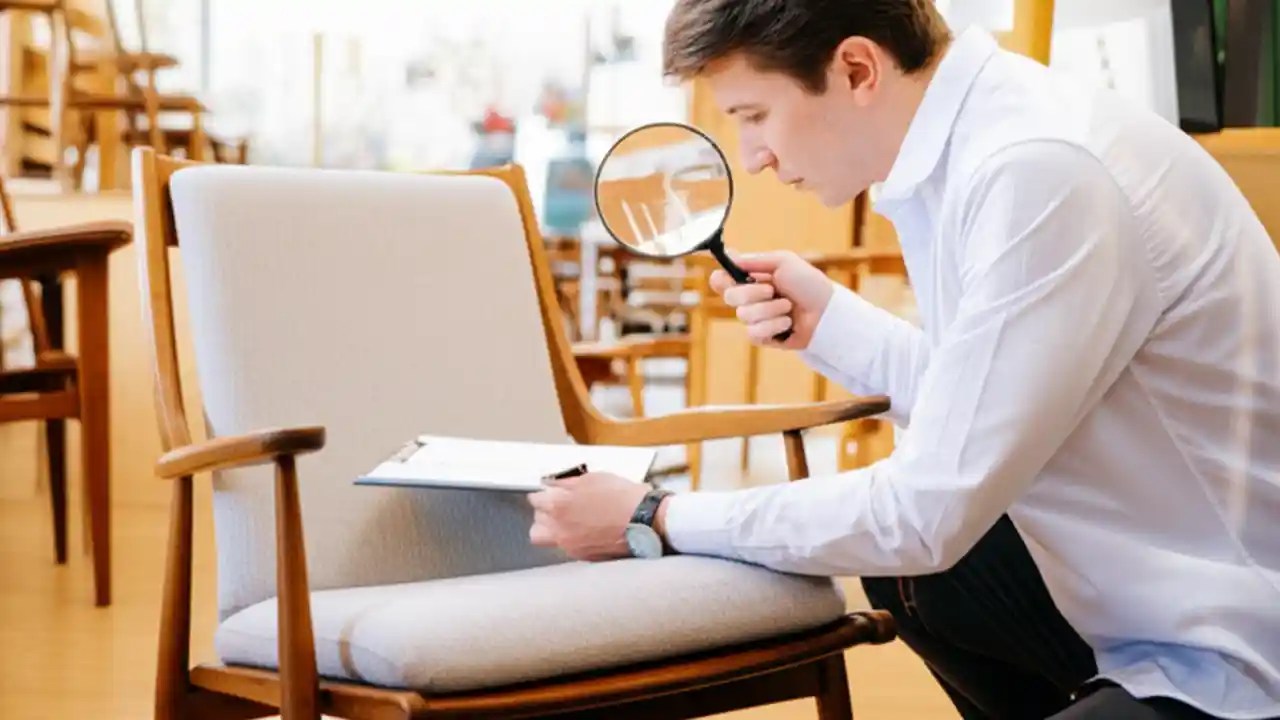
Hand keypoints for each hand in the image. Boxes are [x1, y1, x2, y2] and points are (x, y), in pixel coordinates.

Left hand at [528, 472, 648, 561]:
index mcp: (558, 505)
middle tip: (557, 504)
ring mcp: (569, 545)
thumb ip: (566, 482)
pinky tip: (583, 530)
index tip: (549, 492)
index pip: (535, 500)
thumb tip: (551, 484)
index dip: (543, 494)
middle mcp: (559, 528)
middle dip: (544, 511)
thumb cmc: (622, 496)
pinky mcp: (582, 556)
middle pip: (536, 520)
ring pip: (544, 538)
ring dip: (549, 528)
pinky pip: (565, 547)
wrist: (645, 520)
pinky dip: (568, 538)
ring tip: (565, 520)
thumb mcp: (593, 478)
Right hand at [709, 251, 833, 348]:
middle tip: (772, 290)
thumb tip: (730, 256)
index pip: (721, 280)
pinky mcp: (763, 337)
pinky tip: (788, 323)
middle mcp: (750, 299)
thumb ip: (755, 259)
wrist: (827, 311)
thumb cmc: (809, 284)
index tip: (729, 277)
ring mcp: (756, 319)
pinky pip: (753, 333)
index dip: (720, 280)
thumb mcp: (784, 262)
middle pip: (730, 297)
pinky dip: (773, 326)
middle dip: (752, 293)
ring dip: (770, 310)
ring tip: (788, 307)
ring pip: (744, 316)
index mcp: (752, 279)